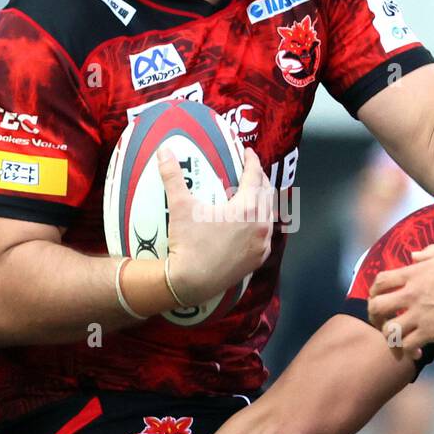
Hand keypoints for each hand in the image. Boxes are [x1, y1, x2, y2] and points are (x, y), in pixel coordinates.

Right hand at [162, 146, 273, 304]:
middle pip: (267, 194)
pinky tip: (253, 223)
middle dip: (260, 178)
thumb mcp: (180, 207)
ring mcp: (262, 244)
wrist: (191, 282)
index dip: (252, 161)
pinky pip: (267, 235)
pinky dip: (262, 223)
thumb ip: (173, 176)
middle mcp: (261, 226)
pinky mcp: (259, 259)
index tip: (247, 152)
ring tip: (253, 194)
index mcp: (247, 209)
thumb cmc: (187, 244)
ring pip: (269, 214)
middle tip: (250, 170)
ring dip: (263, 201)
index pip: (255, 177)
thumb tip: (163, 150)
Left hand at [367, 242, 433, 349]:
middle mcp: (412, 293)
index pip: (380, 281)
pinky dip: (408, 351)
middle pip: (377, 306)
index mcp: (414, 273)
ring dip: (390, 336)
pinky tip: (416, 351)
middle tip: (384, 322)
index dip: (375, 291)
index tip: (379, 297)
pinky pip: (408, 345)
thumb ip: (431, 252)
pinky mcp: (432, 332)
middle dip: (375, 316)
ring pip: (389, 330)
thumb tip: (414, 256)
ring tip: (399, 340)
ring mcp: (420, 314)